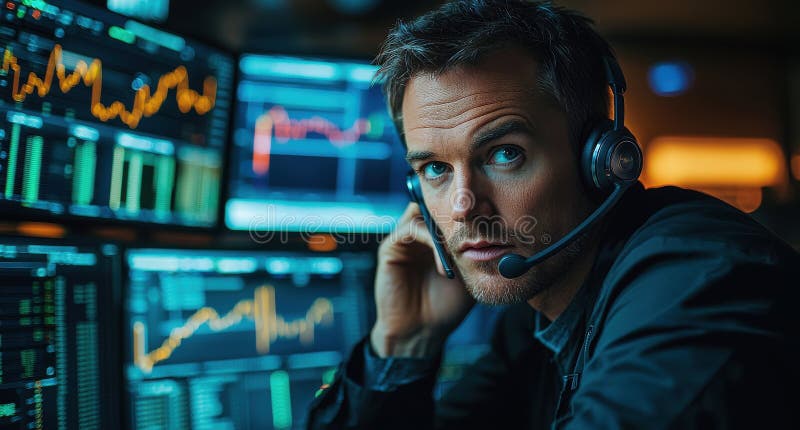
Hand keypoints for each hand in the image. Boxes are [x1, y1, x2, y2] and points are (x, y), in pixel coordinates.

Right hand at [370, 203, 474, 357]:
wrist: (420, 332)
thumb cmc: (446, 306)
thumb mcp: (470, 274)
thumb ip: (477, 251)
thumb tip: (498, 230)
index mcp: (436, 237)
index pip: (448, 208)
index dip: (467, 208)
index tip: (489, 217)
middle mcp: (418, 233)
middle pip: (434, 203)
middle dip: (456, 210)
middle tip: (477, 222)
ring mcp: (403, 239)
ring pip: (422, 211)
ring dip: (444, 227)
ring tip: (460, 248)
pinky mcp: (390, 248)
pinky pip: (410, 229)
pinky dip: (431, 241)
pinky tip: (442, 264)